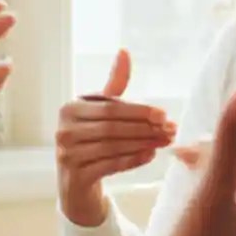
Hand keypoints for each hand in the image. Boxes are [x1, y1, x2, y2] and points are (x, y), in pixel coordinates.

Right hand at [55, 49, 174, 226]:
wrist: (76, 183)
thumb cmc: (91, 140)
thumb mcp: (101, 111)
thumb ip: (114, 85)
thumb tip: (124, 51)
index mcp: (70, 109)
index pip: (111, 108)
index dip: (139, 111)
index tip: (165, 115)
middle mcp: (64, 130)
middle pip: (113, 127)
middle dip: (145, 128)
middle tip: (171, 129)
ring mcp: (67, 154)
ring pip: (113, 146)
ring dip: (144, 143)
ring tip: (165, 141)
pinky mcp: (75, 176)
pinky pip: (110, 165)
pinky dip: (133, 160)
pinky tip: (150, 155)